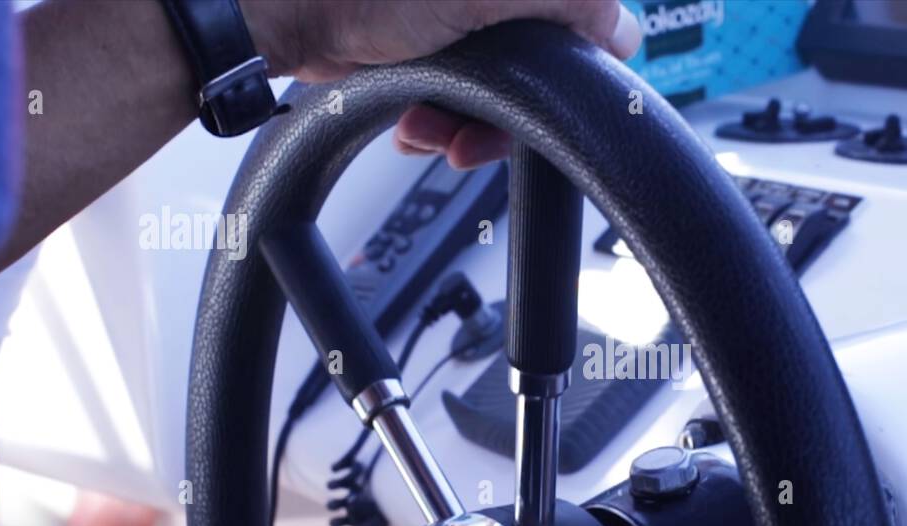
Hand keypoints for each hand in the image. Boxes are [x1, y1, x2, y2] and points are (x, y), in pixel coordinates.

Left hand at [240, 0, 642, 167]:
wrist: (282, 11)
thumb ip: (567, 3)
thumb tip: (624, 31)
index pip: (576, 14)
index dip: (572, 60)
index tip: (555, 92)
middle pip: (536, 61)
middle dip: (507, 109)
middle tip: (480, 133)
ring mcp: (455, 14)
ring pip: (496, 87)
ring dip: (468, 123)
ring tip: (434, 129)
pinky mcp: (423, 45)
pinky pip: (456, 95)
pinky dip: (439, 118)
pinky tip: (416, 122)